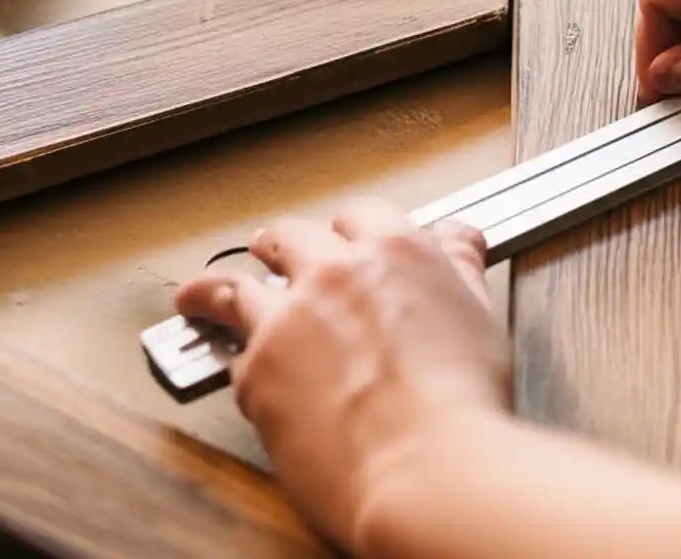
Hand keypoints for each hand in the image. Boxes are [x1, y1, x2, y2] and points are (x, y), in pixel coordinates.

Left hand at [175, 198, 509, 549]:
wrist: (426, 466)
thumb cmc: (461, 400)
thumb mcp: (478, 315)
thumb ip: (459, 268)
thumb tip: (459, 239)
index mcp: (393, 250)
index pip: (359, 215)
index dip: (348, 229)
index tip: (344, 241)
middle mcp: (333, 272)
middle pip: (289, 238)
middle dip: (281, 246)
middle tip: (274, 256)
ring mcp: (287, 319)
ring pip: (234, 288)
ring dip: (217, 289)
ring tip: (202, 296)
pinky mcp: (255, 372)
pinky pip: (235, 356)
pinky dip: (232, 358)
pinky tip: (223, 363)